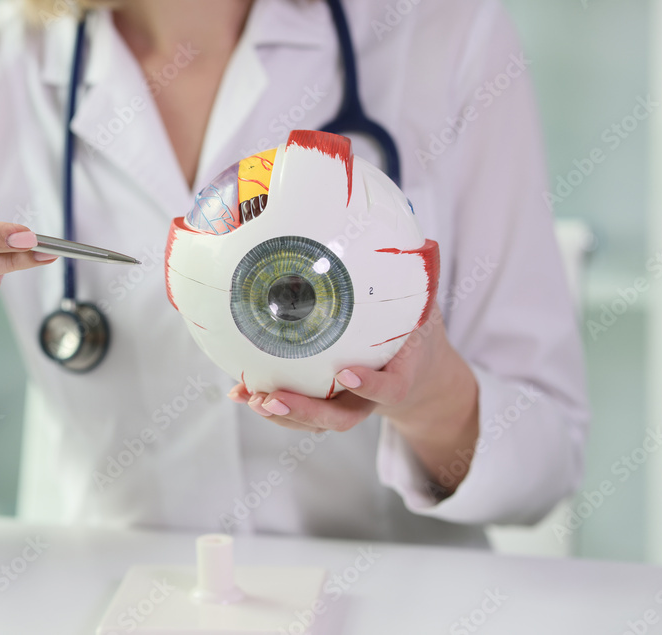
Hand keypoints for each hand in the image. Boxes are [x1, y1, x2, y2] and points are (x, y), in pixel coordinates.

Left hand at [228, 305, 479, 490]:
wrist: (417, 369)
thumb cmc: (414, 331)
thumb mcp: (423, 308)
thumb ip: (414, 284)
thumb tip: (415, 240)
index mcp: (400, 376)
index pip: (390, 389)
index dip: (370, 386)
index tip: (345, 372)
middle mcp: (371, 398)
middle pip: (341, 418)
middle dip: (306, 411)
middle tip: (273, 397)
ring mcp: (347, 406)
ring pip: (316, 421)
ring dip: (282, 413)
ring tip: (251, 397)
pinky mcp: (325, 405)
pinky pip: (298, 412)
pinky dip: (267, 404)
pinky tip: (238, 392)